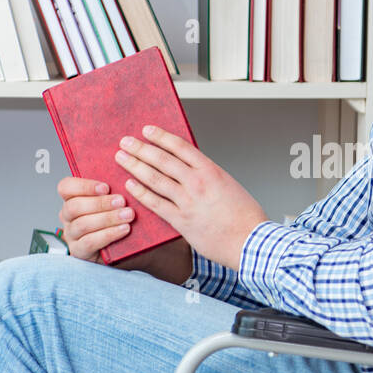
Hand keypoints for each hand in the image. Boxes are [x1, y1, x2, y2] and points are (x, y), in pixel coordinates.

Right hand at [57, 178, 134, 261]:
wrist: (118, 249)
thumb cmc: (113, 221)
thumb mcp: (111, 203)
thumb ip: (111, 192)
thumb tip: (127, 181)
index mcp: (72, 199)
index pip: (66, 187)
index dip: (84, 186)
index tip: (105, 187)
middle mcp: (68, 216)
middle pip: (74, 206)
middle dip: (100, 203)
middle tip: (121, 201)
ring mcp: (71, 235)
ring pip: (82, 224)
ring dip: (107, 218)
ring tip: (127, 215)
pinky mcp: (79, 251)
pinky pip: (90, 242)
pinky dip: (108, 234)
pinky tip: (123, 229)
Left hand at [114, 125, 268, 270]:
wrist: (250, 241)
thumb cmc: (245, 217)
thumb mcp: (229, 185)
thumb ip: (208, 177)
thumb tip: (189, 171)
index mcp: (211, 170)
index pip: (180, 146)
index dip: (160, 136)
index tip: (147, 130)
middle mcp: (197, 182)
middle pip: (162, 159)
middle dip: (141, 148)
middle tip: (126, 141)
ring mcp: (188, 201)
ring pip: (155, 178)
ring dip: (135, 166)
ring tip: (121, 158)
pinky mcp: (181, 220)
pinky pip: (155, 203)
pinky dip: (141, 192)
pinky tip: (131, 185)